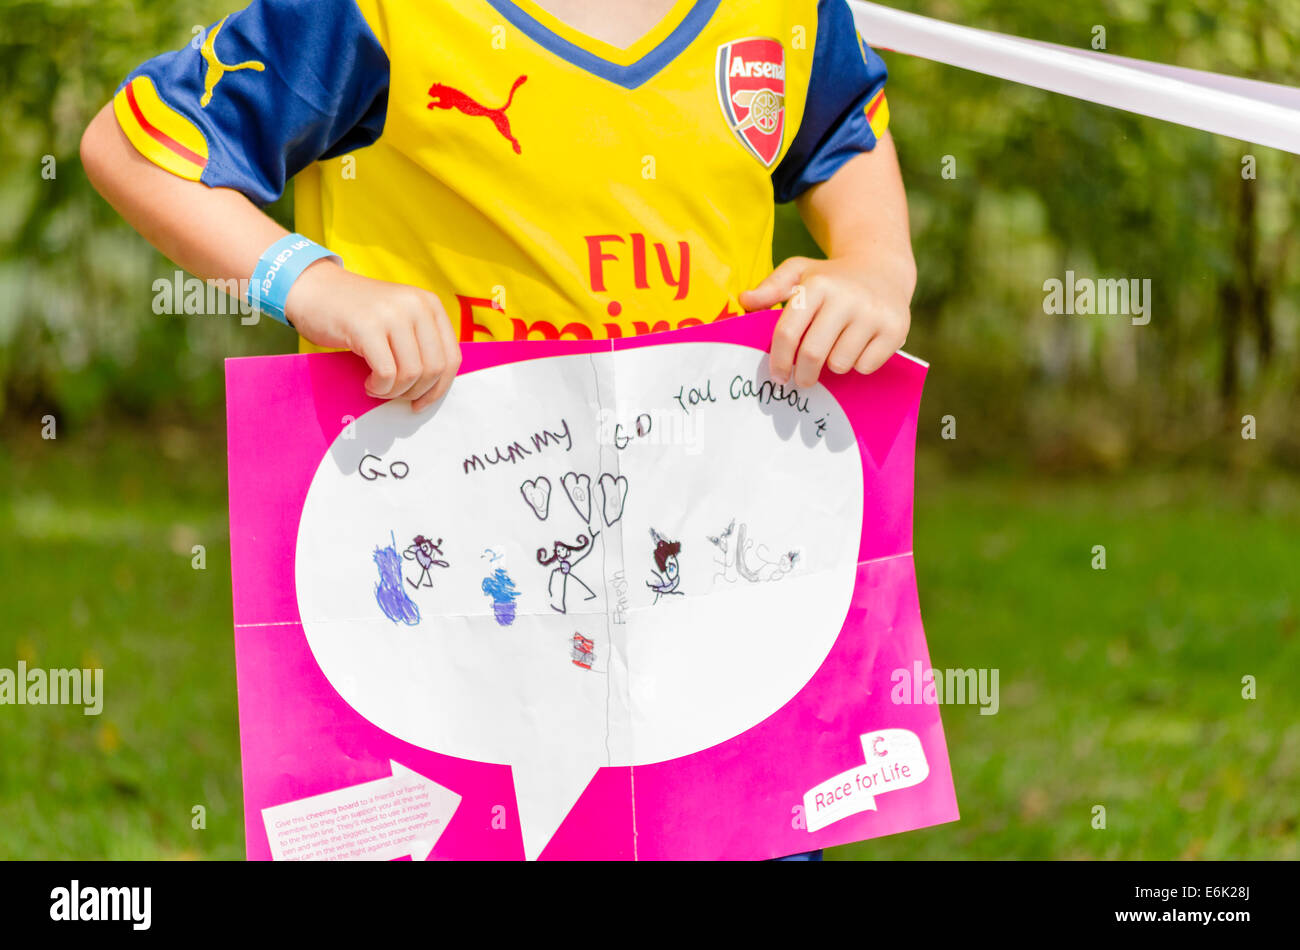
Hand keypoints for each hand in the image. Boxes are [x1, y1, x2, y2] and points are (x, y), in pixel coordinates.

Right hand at [285, 261, 461, 410]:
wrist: (314, 289)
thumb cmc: (356, 313)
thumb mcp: (399, 318)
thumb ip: (421, 342)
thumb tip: (435, 388)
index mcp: (430, 304)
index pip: (451, 357)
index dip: (439, 388)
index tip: (421, 402)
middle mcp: (416, 306)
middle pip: (434, 369)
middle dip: (416, 392)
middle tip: (394, 394)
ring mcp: (392, 315)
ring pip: (412, 374)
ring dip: (395, 392)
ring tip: (378, 387)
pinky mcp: (367, 327)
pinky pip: (387, 374)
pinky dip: (379, 387)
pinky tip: (368, 383)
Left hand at [740, 255, 911, 388]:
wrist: (883, 269)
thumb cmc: (831, 278)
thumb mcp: (799, 272)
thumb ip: (771, 288)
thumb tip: (744, 301)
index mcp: (819, 285)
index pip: (788, 333)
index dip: (779, 360)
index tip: (778, 376)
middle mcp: (847, 298)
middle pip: (813, 354)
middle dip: (803, 375)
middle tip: (803, 380)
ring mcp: (874, 313)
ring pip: (840, 364)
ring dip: (833, 366)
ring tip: (835, 352)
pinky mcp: (896, 328)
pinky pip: (866, 366)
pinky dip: (858, 364)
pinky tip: (858, 347)